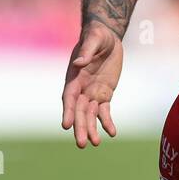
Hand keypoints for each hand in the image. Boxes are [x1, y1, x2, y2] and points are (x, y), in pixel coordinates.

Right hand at [61, 21, 122, 147]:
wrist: (107, 37)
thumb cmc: (97, 35)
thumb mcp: (94, 38)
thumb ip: (86, 51)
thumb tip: (79, 63)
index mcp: (74, 77)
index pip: (69, 97)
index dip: (68, 111)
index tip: (66, 125)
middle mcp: (80, 88)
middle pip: (79, 111)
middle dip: (80, 127)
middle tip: (82, 144)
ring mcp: (92, 93)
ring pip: (90, 115)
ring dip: (92, 129)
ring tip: (95, 143)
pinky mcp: (104, 95)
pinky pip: (104, 111)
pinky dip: (107, 122)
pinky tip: (112, 133)